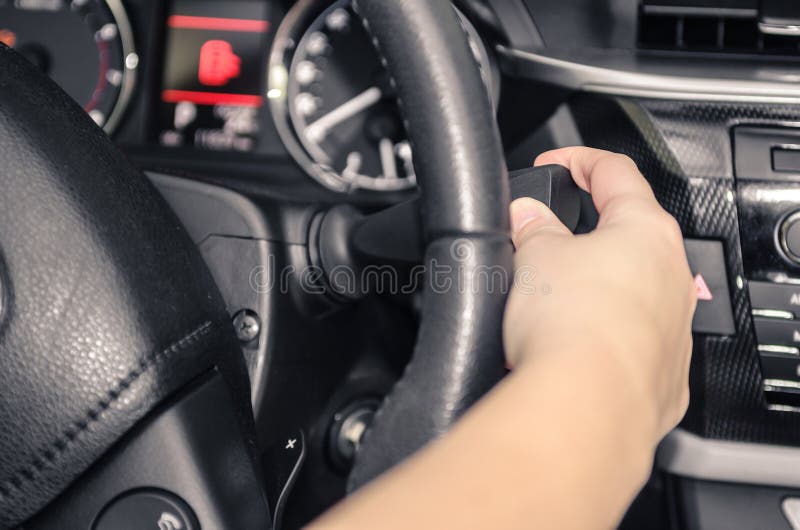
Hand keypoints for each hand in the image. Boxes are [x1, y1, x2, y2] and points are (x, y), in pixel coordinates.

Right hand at [503, 147, 695, 442]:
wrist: (585, 406)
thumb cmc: (572, 328)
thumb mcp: (535, 256)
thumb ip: (533, 226)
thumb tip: (527, 215)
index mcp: (645, 232)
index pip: (616, 172)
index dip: (578, 159)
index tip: (554, 164)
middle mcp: (671, 276)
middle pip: (627, 235)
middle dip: (582, 232)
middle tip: (541, 239)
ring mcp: (672, 327)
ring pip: (630, 291)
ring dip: (593, 287)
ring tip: (549, 301)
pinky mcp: (663, 372)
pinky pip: (631, 339)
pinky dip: (603, 334)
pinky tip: (571, 344)